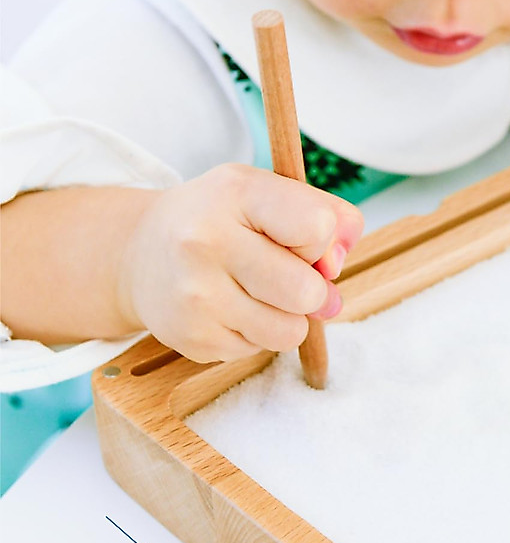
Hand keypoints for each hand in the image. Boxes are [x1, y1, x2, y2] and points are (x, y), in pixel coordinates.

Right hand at [116, 163, 363, 363]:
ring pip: (290, 331)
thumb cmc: (222, 219)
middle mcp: (205, 242)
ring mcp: (194, 295)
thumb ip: (328, 216)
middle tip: (286, 274)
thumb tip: (337, 268)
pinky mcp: (191, 338)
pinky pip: (260, 350)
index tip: (300, 239)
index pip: (318, 227)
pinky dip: (257, 333)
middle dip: (311, 289)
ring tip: (258, 291)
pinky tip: (230, 307)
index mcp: (236, 193)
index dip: (322, 240)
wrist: (139, 253)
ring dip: (288, 317)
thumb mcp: (270, 192)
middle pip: (307, 292)